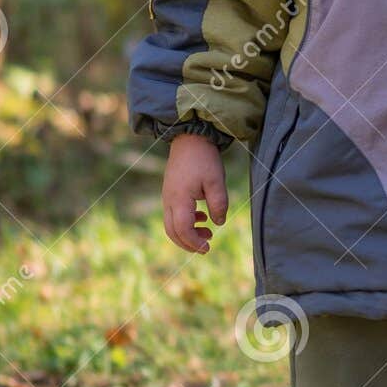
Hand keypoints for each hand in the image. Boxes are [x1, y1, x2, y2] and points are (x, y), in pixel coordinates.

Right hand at [162, 134, 228, 251]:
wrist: (190, 138)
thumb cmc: (204, 159)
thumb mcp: (216, 181)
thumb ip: (218, 204)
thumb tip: (218, 223)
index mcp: (179, 199)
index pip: (183, 229)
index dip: (194, 242)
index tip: (208, 247)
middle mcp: (169, 200)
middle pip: (172, 231)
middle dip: (188, 244)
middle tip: (206, 248)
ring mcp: (167, 196)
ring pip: (171, 224)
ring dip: (187, 233)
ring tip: (208, 233)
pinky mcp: (170, 192)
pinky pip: (173, 214)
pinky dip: (185, 222)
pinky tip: (202, 218)